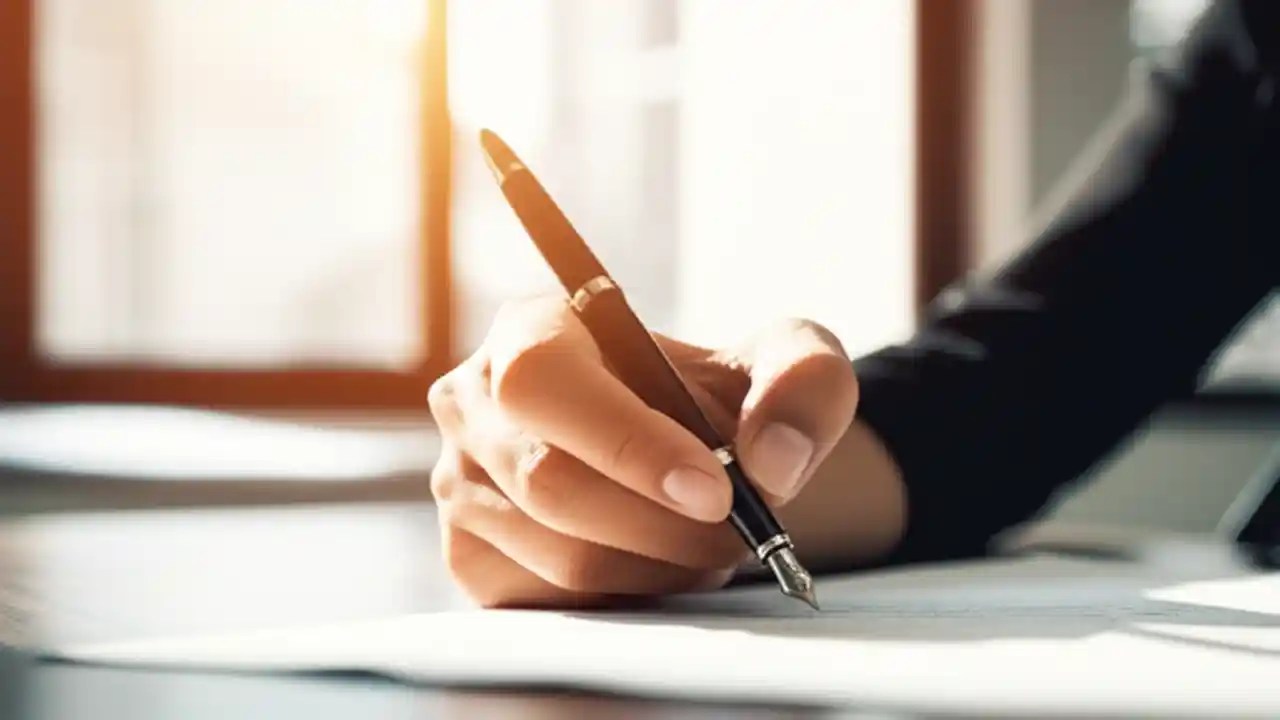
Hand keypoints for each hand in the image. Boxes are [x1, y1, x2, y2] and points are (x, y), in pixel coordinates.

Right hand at [427, 297, 858, 607]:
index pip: (544, 382)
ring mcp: (458, 485)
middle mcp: (473, 403)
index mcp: (529, 332)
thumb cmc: (720, 398)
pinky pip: (550, 604)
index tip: (714, 490)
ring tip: (703, 543)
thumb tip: (772, 462)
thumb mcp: (784, 362)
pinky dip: (625, 597)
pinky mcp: (469, 556)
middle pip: (550, 483)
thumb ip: (802, 384)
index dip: (625, 442)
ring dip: (657, 566)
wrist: (687, 453)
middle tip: (735, 533)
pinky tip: (655, 564)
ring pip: (561, 556)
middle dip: (663, 525)